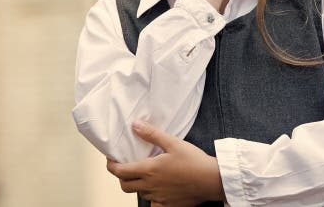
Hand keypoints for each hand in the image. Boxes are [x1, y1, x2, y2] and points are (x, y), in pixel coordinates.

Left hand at [106, 121, 225, 205]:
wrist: (212, 180)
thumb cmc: (194, 161)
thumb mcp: (173, 142)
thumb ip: (151, 134)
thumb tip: (135, 125)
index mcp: (149, 170)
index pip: (120, 171)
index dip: (111, 165)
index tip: (111, 159)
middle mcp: (150, 186)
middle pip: (125, 185)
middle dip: (121, 176)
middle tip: (125, 167)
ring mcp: (158, 197)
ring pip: (139, 194)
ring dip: (137, 185)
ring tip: (144, 174)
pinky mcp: (168, 205)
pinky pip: (153, 205)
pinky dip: (151, 198)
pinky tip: (158, 190)